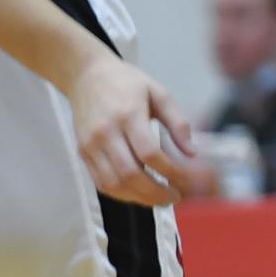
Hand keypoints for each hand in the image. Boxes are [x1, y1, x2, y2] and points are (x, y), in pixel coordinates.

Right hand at [66, 50, 196, 206]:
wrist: (87, 76)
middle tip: (174, 197)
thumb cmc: (127, 83)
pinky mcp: (83, 153)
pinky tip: (139, 193)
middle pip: (130, 174)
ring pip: (113, 184)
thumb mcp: (159, 93)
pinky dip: (122, 194)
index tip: (185, 180)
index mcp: (128, 114)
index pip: (149, 153)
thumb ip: (178, 123)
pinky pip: (101, 183)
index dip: (169, 172)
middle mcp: (106, 132)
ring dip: (139, 198)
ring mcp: (91, 145)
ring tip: (159, 200)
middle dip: (155, 192)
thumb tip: (192, 153)